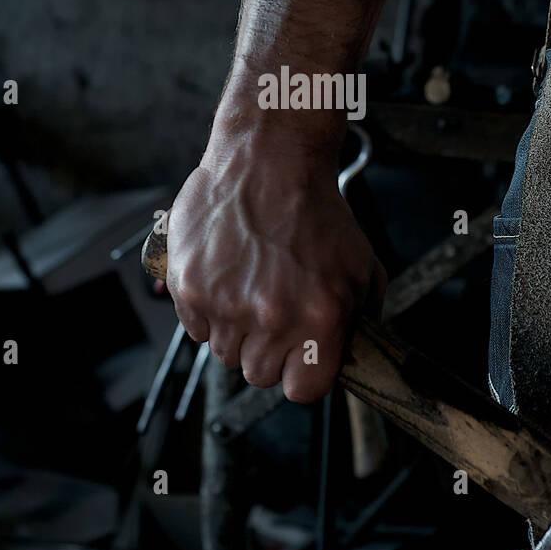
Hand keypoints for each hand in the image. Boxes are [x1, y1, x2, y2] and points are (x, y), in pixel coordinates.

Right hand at [162, 134, 385, 401]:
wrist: (269, 159)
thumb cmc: (315, 209)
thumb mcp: (360, 265)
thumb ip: (359, 318)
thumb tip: (353, 354)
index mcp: (319, 317)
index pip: (303, 389)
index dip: (302, 373)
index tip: (300, 359)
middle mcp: (271, 317)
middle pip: (258, 375)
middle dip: (268, 350)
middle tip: (273, 313)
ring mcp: (226, 303)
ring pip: (224, 353)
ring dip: (236, 330)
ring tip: (250, 287)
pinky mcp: (190, 286)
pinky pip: (195, 329)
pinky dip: (207, 311)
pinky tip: (226, 278)